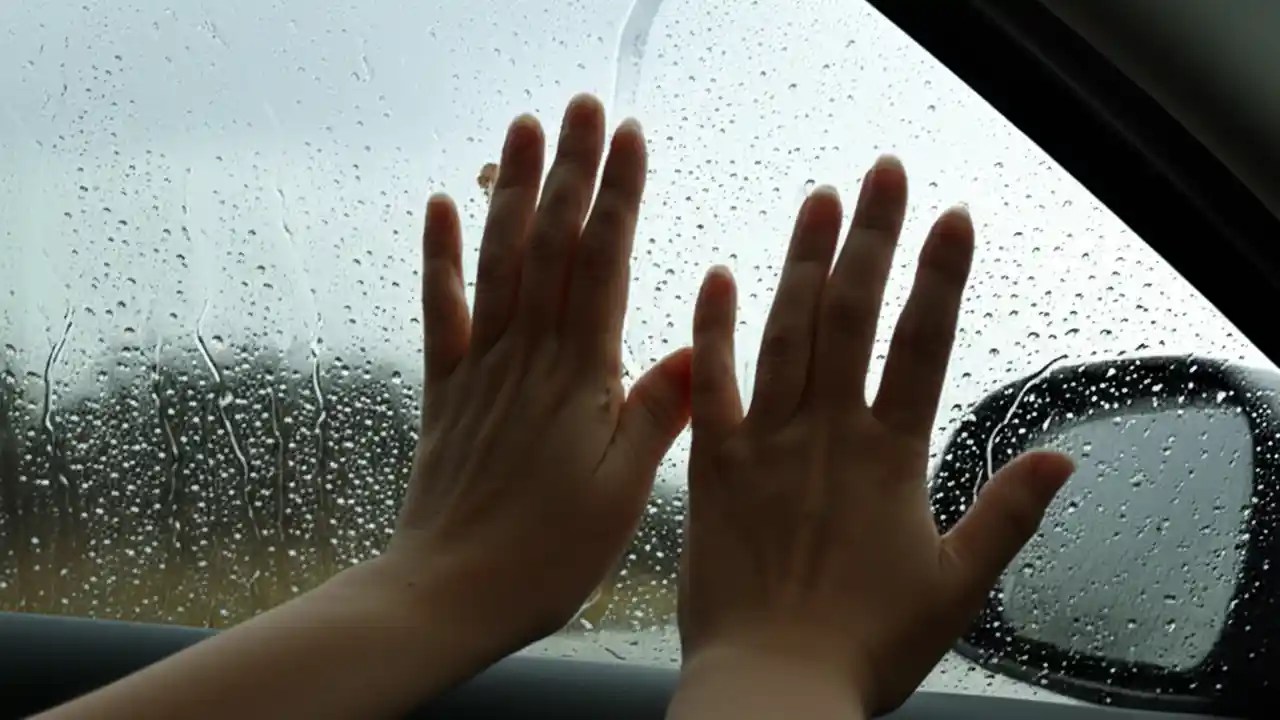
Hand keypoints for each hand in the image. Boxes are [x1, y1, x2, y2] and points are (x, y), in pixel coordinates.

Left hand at [379, 94, 691, 655]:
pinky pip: (440, 310)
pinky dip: (440, 254)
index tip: (631, 139)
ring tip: (522, 127)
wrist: (451, 593)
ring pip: (499, 261)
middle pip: (550, 245)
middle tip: (582, 104)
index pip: (603, 266)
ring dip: (512, 189)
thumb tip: (698, 345)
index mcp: (580, 379)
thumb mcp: (625, 492)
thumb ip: (658, 414)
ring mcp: (481, 366)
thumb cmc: (549, 553)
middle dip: (569, 169)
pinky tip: (443, 202)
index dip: (617, 197)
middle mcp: (528, 356)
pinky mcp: (447, 388)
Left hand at [675, 157, 1073, 715]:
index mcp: (889, 457)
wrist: (771, 686)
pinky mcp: (712, 464)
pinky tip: (716, 274)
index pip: (923, 344)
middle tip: (882, 171)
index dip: (939, 276)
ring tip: (819, 200)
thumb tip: (1066, 457)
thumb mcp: (957, 586)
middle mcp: (828, 433)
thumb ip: (1009, 514)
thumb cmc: (863, 645)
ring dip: (803, 262)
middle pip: (854, 316)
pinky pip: (709, 384)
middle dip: (871, 238)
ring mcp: (766, 443)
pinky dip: (712, 329)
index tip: (951, 217)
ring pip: (787, 333)